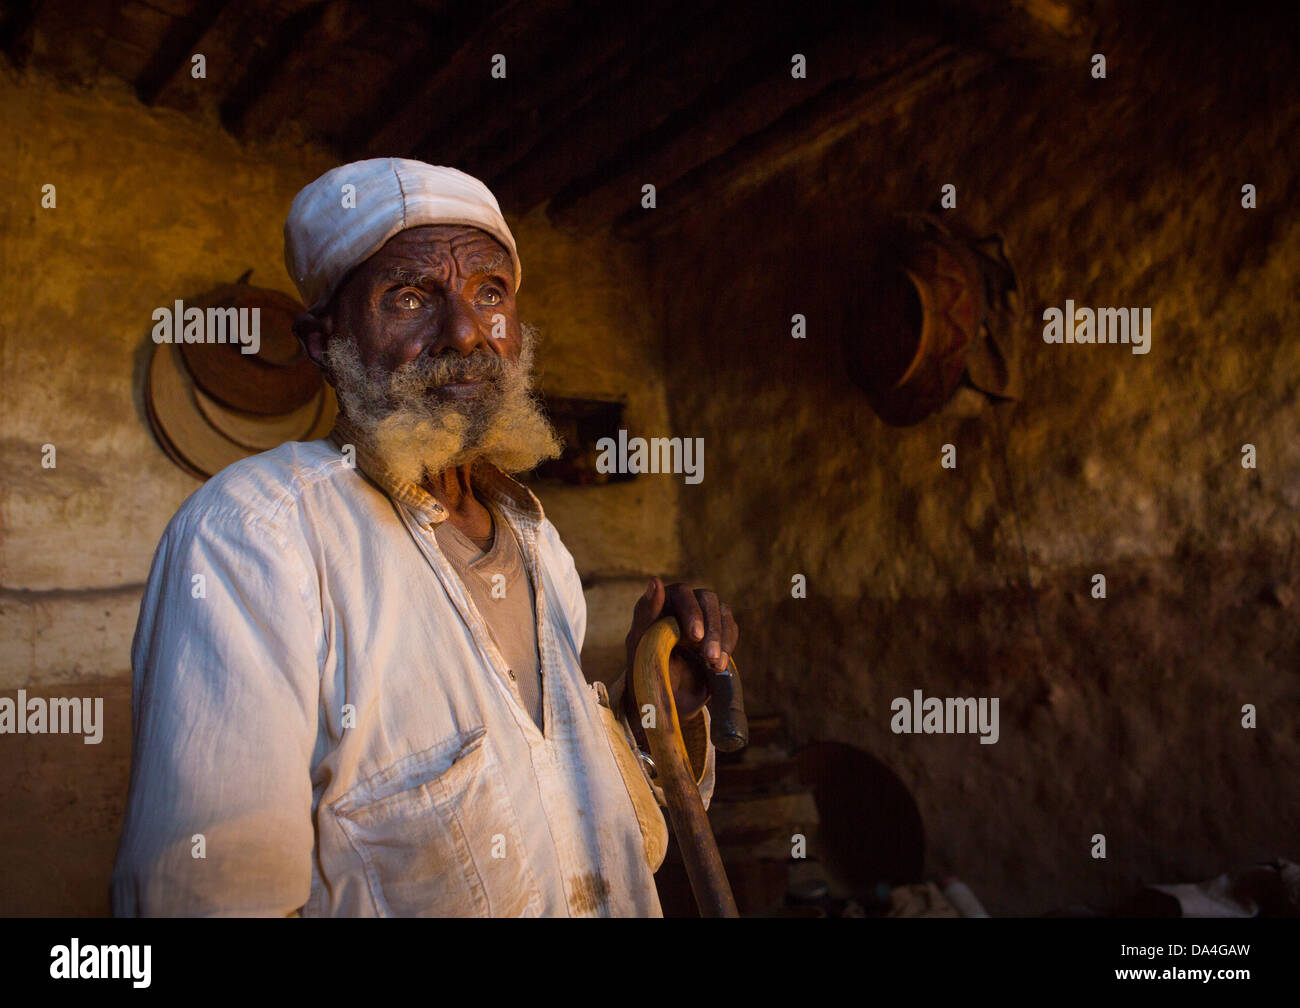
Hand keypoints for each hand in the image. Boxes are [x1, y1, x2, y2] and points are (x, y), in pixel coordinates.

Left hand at [622, 577, 738, 728]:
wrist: (664, 698)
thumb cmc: (645, 670)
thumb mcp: (640, 644)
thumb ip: (645, 613)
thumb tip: (655, 581)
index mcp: (663, 601)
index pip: (682, 593)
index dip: (691, 612)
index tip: (695, 636)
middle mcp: (685, 603)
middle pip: (707, 599)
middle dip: (710, 628)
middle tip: (708, 656)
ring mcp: (704, 615)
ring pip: (722, 612)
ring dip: (720, 639)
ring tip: (713, 665)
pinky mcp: (719, 630)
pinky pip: (731, 629)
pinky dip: (728, 646)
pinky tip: (718, 667)